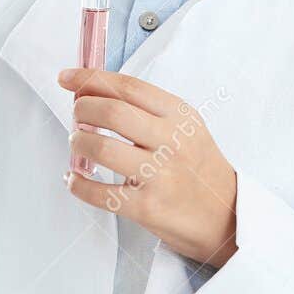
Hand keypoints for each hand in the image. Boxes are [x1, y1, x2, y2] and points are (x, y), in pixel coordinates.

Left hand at [59, 67, 238, 267]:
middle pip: (112, 112)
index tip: (67, 79)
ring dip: (78, 143)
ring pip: (103, 150)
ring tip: (78, 144)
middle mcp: (173, 142)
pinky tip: (75, 179)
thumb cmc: (196, 166)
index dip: (91, 78)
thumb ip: (144, 108)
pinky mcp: (148, 208)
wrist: (225, 214)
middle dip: (82, 109)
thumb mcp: (183, 126)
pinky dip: (78, 184)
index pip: (128, 87)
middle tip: (76, 115)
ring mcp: (161, 176)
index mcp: (180, 115)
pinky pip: (101, 193)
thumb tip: (89, 91)